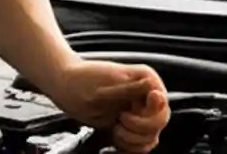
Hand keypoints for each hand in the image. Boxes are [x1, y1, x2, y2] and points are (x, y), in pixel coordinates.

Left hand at [50, 60, 169, 152]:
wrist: (63, 86)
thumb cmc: (79, 81)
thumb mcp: (104, 87)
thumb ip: (131, 91)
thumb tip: (157, 92)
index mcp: (146, 80)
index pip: (162, 106)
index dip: (148, 117)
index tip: (124, 116)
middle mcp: (147, 95)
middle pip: (159, 123)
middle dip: (138, 130)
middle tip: (118, 122)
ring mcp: (140, 110)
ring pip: (151, 136)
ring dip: (133, 141)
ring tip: (114, 130)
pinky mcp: (130, 124)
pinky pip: (140, 144)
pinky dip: (129, 148)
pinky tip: (115, 145)